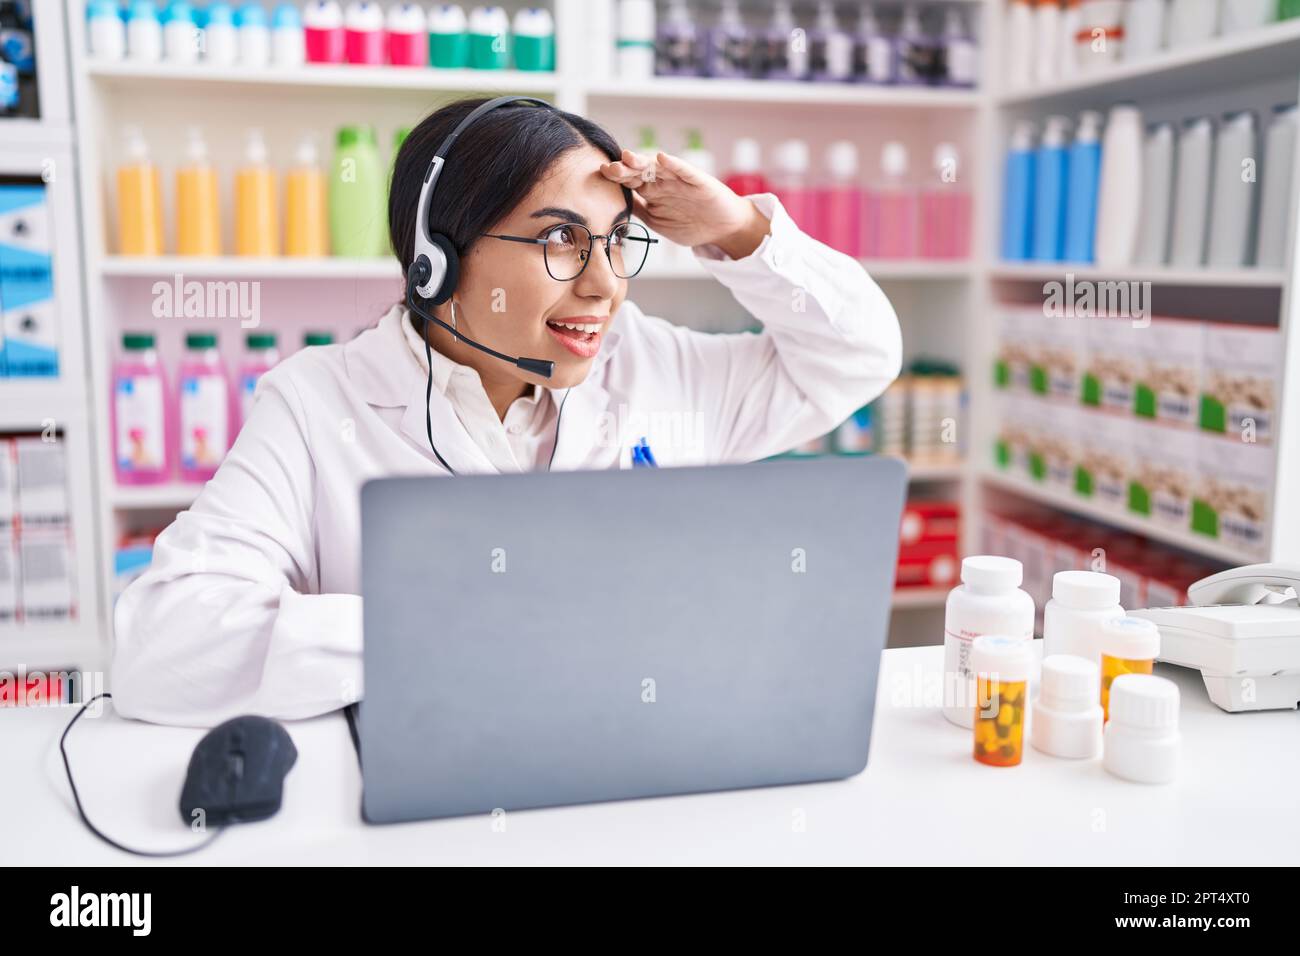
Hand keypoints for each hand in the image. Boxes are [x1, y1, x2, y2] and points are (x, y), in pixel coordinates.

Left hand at [599, 149, 770, 259]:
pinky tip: (661, 158)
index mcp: (652, 191)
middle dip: (624, 169)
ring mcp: (680, 179)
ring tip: (628, 157)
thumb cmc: (691, 224)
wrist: (722, 229)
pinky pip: (684, 170)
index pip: (630, 181)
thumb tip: (613, 206)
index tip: (601, 174)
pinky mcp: (698, 181)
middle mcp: (664, 181)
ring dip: (642, 162)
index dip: (616, 177)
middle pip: (640, 171)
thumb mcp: (658, 221)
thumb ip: (639, 210)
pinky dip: (673, 164)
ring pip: (658, 167)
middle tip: (609, 168)